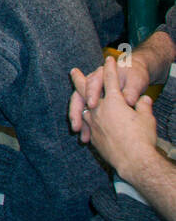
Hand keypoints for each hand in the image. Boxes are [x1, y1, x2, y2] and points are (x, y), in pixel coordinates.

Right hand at [69, 49, 154, 142]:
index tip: (92, 105)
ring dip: (80, 124)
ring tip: (83, 139)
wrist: (133, 76)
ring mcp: (92, 97)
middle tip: (76, 126)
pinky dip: (88, 128)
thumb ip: (132, 90)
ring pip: (81, 109)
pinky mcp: (95, 107)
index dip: (92, 93)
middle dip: (76, 112)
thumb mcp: (136, 80)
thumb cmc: (135, 76)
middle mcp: (93, 86)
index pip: (93, 83)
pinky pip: (88, 117)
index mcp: (101, 75)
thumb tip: (130, 100)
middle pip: (79, 97)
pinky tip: (89, 140)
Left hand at [81, 56, 160, 178]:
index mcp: (113, 101)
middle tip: (73, 71)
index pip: (111, 79)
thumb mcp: (147, 118)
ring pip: (81, 107)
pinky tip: (82, 122)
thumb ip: (143, 106)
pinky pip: (85, 125)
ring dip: (78, 102)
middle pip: (85, 89)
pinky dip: (83, 121)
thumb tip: (143, 100)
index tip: (110, 59)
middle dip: (79, 79)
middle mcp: (99, 109)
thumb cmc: (143, 137)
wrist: (134, 161)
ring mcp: (93, 122)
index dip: (111, 68)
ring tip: (77, 99)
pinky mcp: (93, 136)